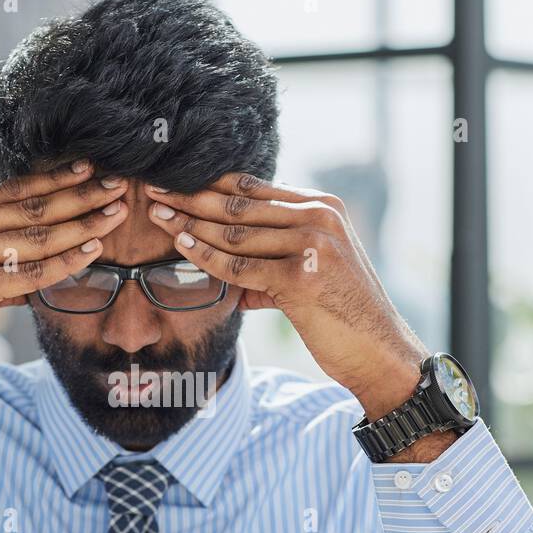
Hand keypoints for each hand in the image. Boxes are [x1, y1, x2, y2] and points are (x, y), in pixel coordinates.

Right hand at [0, 160, 129, 392]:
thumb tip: (47, 262)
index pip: (13, 190)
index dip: (55, 178)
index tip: (90, 168)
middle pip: (30, 207)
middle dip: (79, 195)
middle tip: (118, 184)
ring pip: (34, 237)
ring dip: (82, 224)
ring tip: (115, 214)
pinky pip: (29, 273)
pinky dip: (65, 262)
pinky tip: (92, 252)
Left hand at [144, 174, 428, 419]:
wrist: (378, 351)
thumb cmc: (342, 316)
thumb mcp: (308, 272)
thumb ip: (270, 259)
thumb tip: (224, 262)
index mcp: (323, 206)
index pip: (253, 188)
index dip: (209, 184)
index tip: (173, 182)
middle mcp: (320, 216)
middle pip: (240, 203)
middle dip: (191, 197)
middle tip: (153, 192)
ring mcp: (313, 243)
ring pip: (236, 232)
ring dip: (190, 223)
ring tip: (158, 217)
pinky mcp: (302, 276)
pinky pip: (240, 265)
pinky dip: (207, 256)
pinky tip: (181, 246)